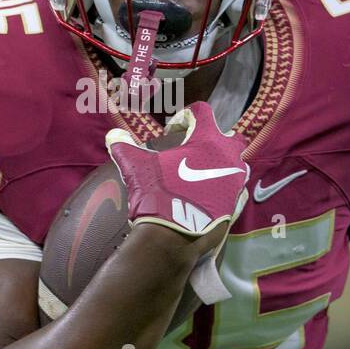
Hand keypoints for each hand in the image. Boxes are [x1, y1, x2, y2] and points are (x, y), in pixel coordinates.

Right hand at [105, 101, 249, 239]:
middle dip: (214, 139)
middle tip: (193, 150)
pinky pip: (234, 190)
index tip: (172, 130)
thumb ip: (123, 147)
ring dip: (221, 164)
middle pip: (229, 137)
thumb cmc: (156, 193)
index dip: (185, 116)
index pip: (203, 112)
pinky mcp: (236, 205)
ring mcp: (236, 182)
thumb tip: (113, 136)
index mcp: (208, 139)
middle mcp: (229, 157)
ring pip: (236, 164)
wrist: (172, 236)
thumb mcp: (135, 166)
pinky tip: (204, 196)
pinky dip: (222, 188)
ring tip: (199, 174)